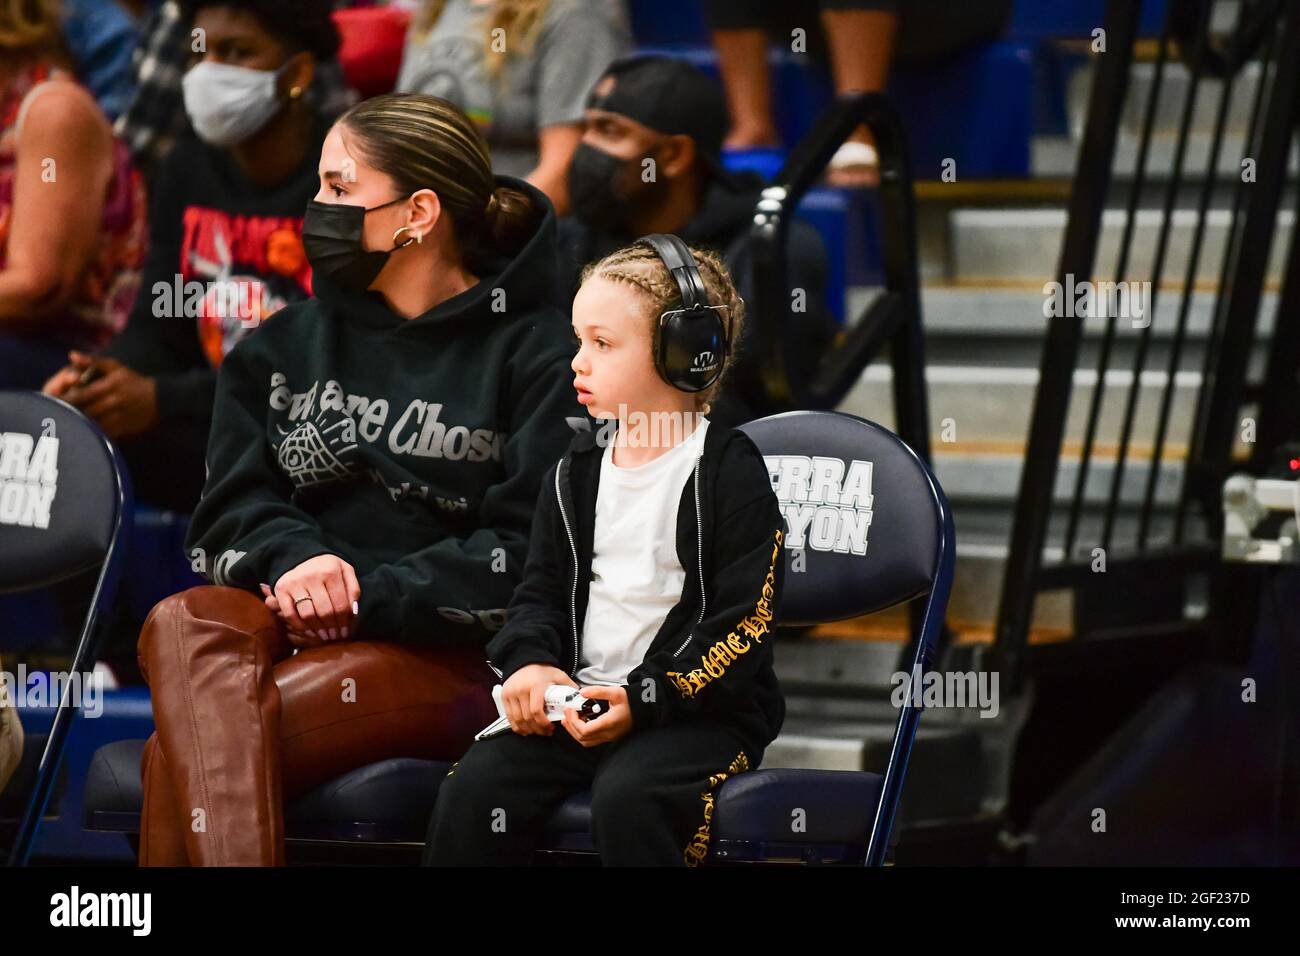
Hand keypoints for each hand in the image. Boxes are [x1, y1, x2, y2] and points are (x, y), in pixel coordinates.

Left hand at [44, 352, 158, 439]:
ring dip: (78, 426)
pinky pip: (103, 434)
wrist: (161, 399)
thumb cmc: (134, 381)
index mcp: (108, 386)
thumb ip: (93, 361)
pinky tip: (82, 434)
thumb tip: (71, 355)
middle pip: (83, 411)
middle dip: (67, 414)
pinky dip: (91, 434)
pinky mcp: (123, 428)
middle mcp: (112, 402)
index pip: (79, 394)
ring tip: (64, 426)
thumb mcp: (116, 367)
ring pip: (91, 424)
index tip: (51, 403)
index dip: (63, 400)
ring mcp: (118, 416)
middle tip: (53, 416)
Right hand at [265, 554, 360, 642]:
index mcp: (331, 571)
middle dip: (332, 628)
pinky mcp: (281, 589)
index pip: (341, 604)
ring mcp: (295, 582)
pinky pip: (290, 614)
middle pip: (325, 611)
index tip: (346, 632)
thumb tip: (354, 612)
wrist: (303, 557)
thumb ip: (353, 589)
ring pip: (308, 615)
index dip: (344, 622)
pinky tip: (309, 632)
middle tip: (335, 636)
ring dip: (317, 630)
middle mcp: (311, 576)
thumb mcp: (345, 571)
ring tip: (324, 636)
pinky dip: (299, 626)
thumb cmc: (328, 568)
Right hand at [501, 663, 576, 736]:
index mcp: (536, 686)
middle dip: (537, 729)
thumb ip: (570, 688)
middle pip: (527, 718)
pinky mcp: (505, 696)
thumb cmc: (543, 669)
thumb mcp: (559, 676)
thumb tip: (581, 700)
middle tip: (546, 731)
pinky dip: (516, 726)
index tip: (550, 727)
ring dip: (528, 729)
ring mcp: (511, 693)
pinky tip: (525, 728)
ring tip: (537, 731)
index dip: (543, 723)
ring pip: (517, 720)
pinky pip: (509, 717)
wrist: (526, 660)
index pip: (536, 711)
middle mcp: (521, 690)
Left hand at [561, 685, 630, 746]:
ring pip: (586, 742)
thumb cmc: (631, 701)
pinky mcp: (609, 737)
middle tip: (566, 713)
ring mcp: (609, 737)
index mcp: (609, 723)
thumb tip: (582, 693)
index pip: (585, 730)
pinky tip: (581, 722)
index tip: (570, 709)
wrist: (644, 709)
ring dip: (575, 731)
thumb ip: (598, 691)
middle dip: (571, 726)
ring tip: (569, 719)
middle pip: (582, 738)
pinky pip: (591, 740)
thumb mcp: (615, 692)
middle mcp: (608, 734)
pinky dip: (582, 733)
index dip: (573, 721)